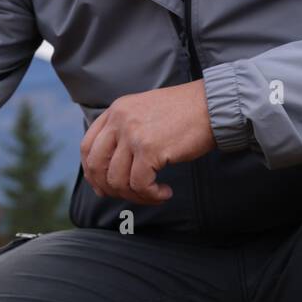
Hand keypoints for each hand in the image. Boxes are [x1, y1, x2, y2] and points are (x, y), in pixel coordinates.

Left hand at [80, 80, 214, 204]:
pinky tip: (164, 192)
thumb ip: (124, 134)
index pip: (87, 147)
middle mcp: (120, 120)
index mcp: (116, 111)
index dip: (92, 173)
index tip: (104, 187)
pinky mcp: (149, 149)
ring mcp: (133, 134)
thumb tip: (108, 172)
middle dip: (109, 189)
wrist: (214, 105)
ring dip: (135, 196)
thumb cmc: (185, 114)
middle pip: (97, 166)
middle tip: (129, 196)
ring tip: (154, 194)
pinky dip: (151, 195)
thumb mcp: (145, 114)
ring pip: (117, 180)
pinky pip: (139, 185)